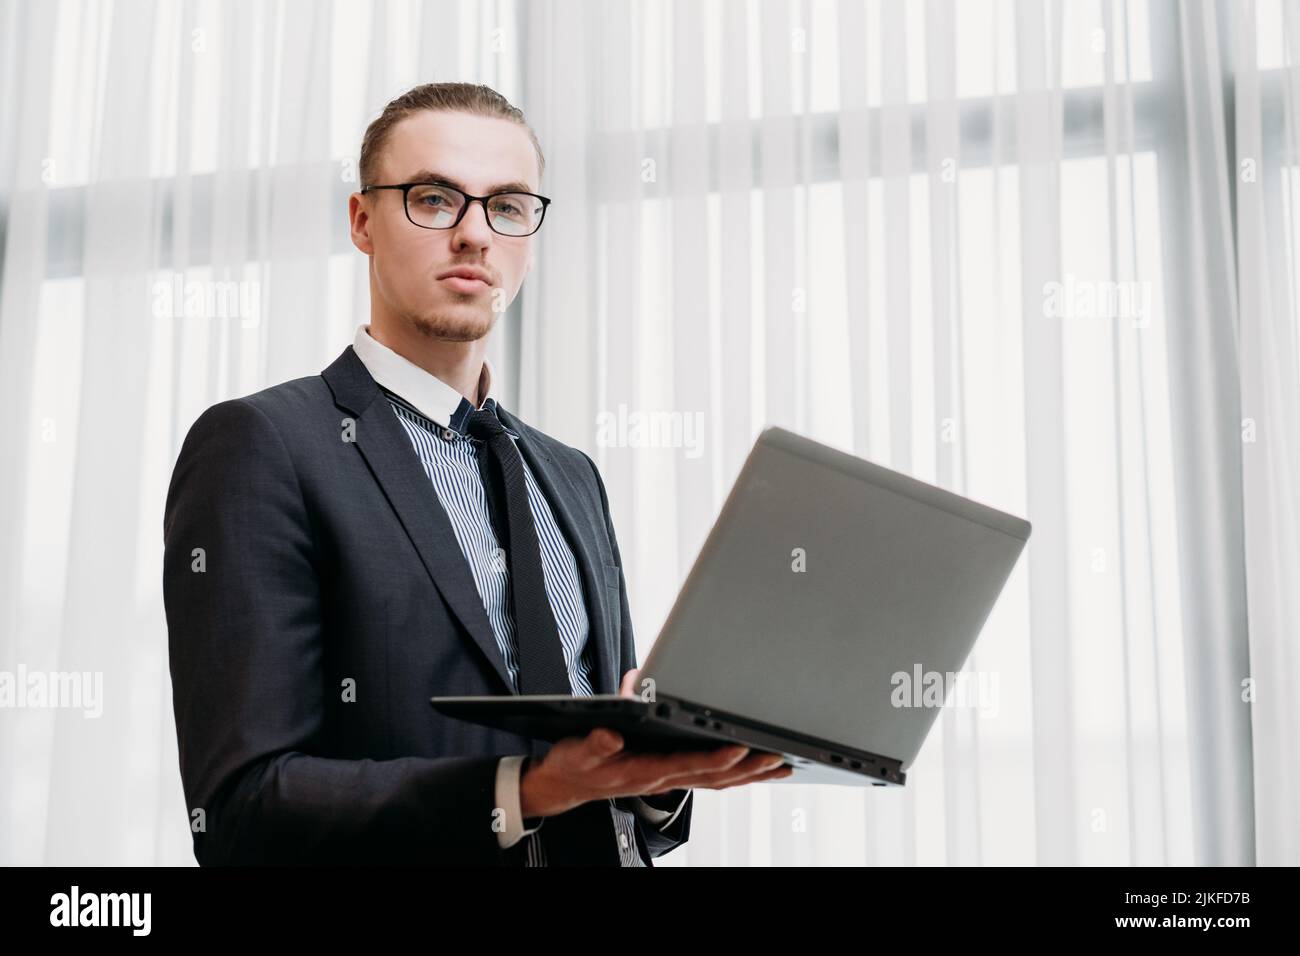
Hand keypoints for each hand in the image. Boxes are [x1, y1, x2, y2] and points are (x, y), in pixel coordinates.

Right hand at [518, 668, 792, 818]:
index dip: (717, 758)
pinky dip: (736, 775)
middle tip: (779, 758)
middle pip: (715, 777)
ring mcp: (670, 779)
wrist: (568, 782)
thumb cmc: (577, 764)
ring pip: (718, 781)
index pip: (689, 764)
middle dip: (749, 769)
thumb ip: (596, 742)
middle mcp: (664, 777)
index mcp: (646, 769)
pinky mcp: (671, 775)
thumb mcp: (578, 750)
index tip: (741, 747)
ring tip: (780, 765)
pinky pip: (711, 779)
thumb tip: (612, 734)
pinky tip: (753, 768)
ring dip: (750, 774)